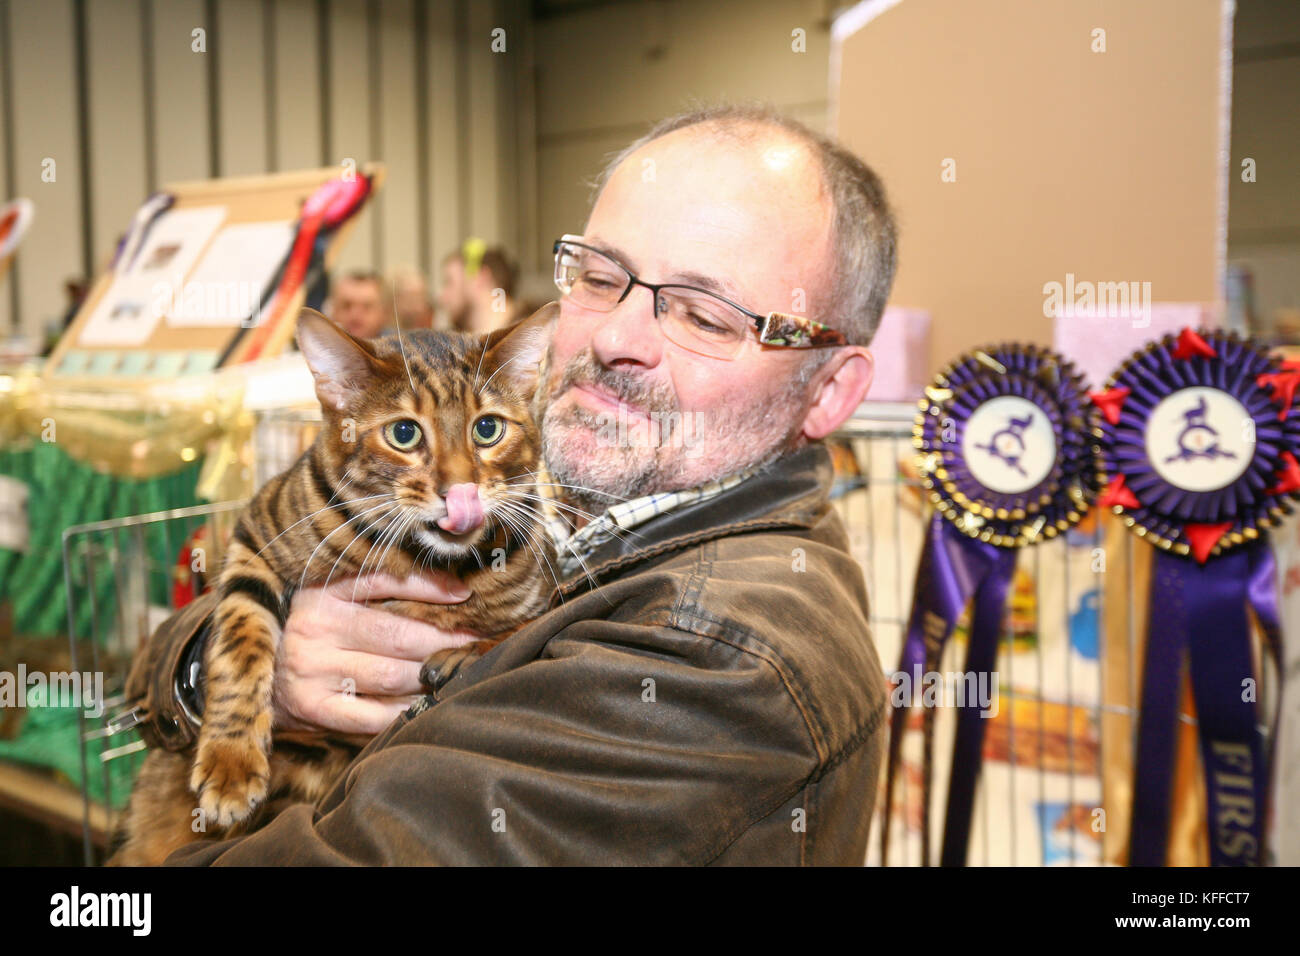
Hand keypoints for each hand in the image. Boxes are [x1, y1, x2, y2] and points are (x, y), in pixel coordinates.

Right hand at [272, 571, 477, 734]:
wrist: (260, 675)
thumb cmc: (314, 631)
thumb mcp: (333, 598)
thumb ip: (377, 591)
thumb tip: (449, 591)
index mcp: (321, 590)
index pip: (384, 582)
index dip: (429, 588)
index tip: (464, 595)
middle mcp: (314, 627)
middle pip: (396, 635)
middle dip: (443, 640)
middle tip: (472, 642)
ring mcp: (312, 670)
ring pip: (391, 675)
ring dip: (431, 675)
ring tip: (456, 670)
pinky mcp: (314, 707)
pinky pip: (374, 714)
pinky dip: (408, 711)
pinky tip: (429, 703)